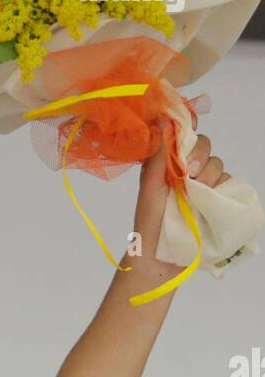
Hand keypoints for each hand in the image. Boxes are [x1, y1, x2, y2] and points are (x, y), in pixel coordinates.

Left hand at [133, 130, 232, 264]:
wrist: (161, 256)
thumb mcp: (149, 186)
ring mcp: (202, 184)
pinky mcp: (216, 199)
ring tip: (194, 195)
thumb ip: (157, 155)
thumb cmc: (149, 222)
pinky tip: (210, 200)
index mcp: (167, 163)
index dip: (188, 132)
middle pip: (204, 145)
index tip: (187, 139)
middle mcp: (186, 170)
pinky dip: (221, 188)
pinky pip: (228, 182)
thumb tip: (162, 120)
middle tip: (188, 175)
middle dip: (199, 156)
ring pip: (217, 163)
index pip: (184, 135)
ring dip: (207, 176)